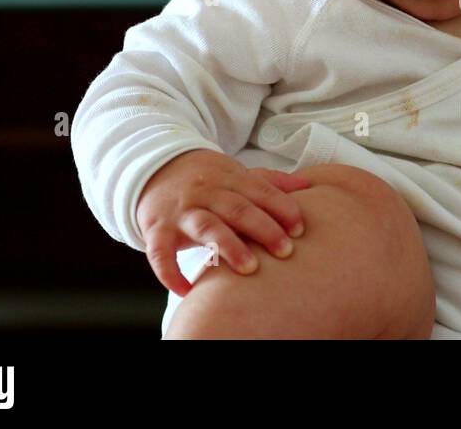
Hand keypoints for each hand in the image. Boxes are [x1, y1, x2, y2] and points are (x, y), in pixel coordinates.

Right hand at [135, 148, 311, 296]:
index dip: (282, 208)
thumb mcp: (235, 173)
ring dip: (228, 247)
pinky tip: (187, 291)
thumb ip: (268, 181)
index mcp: (230, 179)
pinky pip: (160, 252)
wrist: (153, 169)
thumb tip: (307, 184)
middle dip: (264, 229)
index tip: (300, 229)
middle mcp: (207, 193)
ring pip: (207, 227)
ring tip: (249, 268)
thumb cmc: (205, 179)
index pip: (261, 191)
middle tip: (286, 251)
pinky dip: (170, 272)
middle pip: (239, 209)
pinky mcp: (157, 229)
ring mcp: (182, 211)